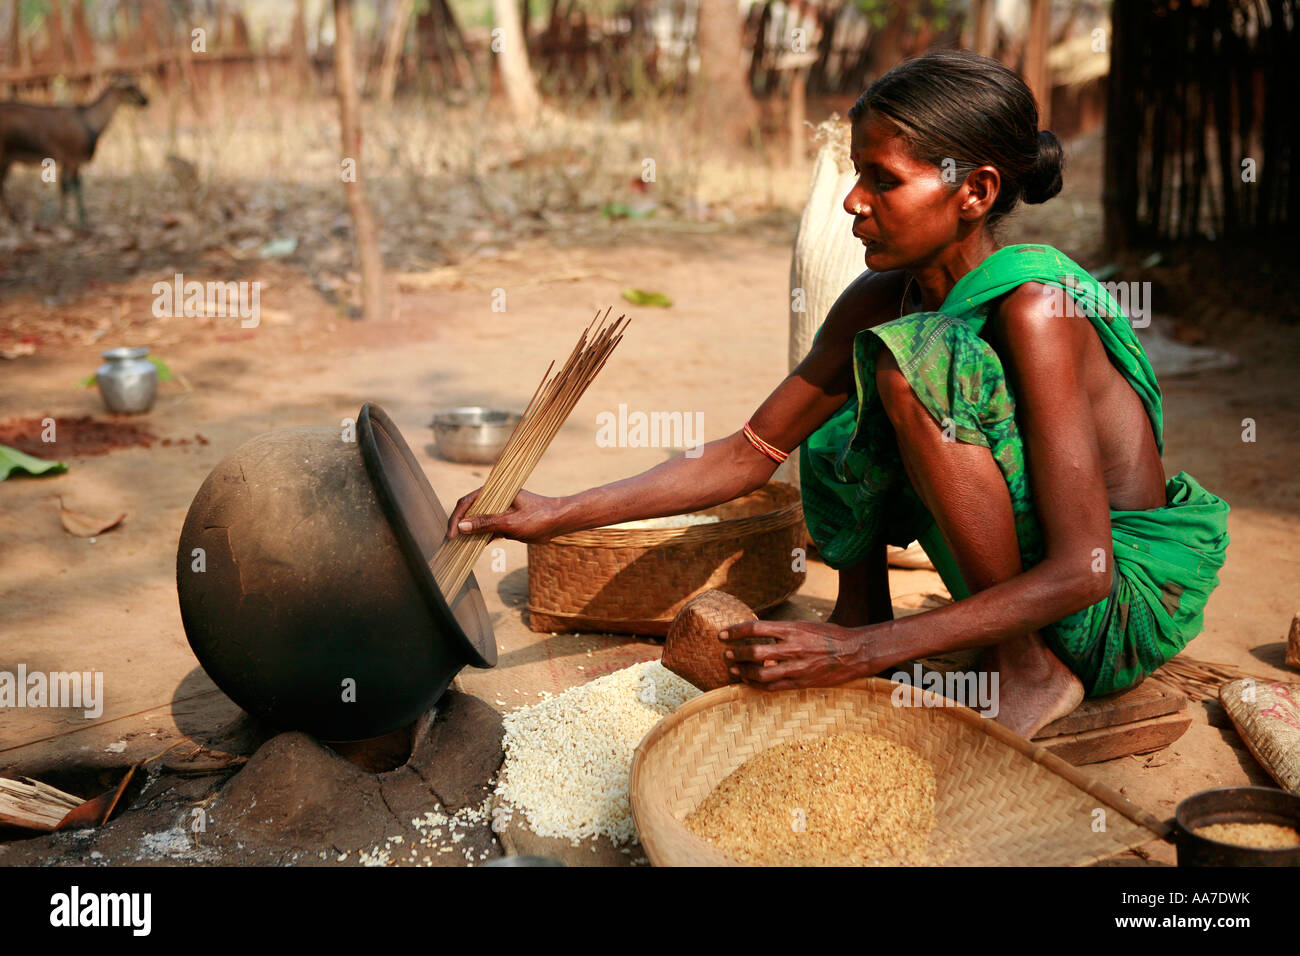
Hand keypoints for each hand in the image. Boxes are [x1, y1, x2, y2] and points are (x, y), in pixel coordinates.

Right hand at [445, 487, 563, 543]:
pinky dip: (479, 538)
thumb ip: (486, 523)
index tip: (451, 535)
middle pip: (470, 511)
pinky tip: (472, 549)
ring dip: (468, 533)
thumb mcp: (510, 522)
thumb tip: (462, 526)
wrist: (559, 522)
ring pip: (477, 521)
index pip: (467, 502)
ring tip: (458, 548)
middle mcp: (495, 499)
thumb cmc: (538, 518)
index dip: (456, 518)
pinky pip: (486, 529)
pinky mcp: (504, 521)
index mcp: (495, 491)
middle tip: (450, 542)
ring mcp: (499, 510)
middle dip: (459, 526)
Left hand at [718, 619, 872, 690]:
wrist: (855, 652)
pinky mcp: (801, 682)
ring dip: (743, 672)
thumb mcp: (805, 625)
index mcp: (793, 629)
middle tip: (727, 654)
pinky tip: (749, 682)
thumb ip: (783, 630)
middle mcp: (793, 648)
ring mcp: (797, 667)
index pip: (756, 628)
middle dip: (737, 654)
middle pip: (755, 652)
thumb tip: (759, 630)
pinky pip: (774, 687)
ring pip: (761, 673)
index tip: (723, 634)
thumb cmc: (829, 635)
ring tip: (733, 670)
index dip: (736, 631)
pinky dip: (758, 685)